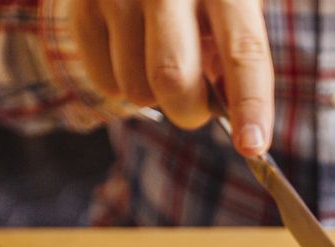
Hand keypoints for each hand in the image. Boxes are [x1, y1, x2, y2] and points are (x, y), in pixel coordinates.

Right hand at [70, 0, 272, 156]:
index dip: (251, 103)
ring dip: (154, 96)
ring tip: (159, 58)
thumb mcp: (228, 6)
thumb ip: (236, 54)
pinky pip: (105, 84)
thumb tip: (235, 113)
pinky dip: (123, 84)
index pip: (242, 50)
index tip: (253, 145)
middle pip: (174, 79)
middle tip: (196, 107)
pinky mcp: (81, 8)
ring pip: (136, 90)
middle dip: (189, 111)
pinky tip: (130, 51)